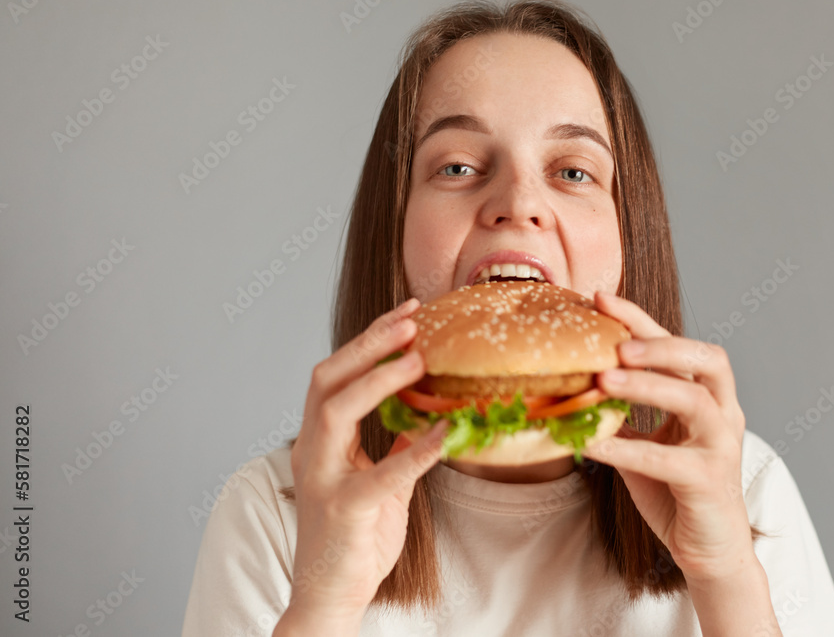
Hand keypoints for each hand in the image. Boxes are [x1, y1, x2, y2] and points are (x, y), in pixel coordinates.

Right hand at [282, 299, 446, 628]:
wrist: (331, 593)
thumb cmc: (354, 536)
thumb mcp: (378, 480)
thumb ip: (393, 446)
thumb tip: (424, 415)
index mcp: (320, 440)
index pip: (336, 375)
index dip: (369, 340)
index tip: (408, 314)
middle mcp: (312, 451)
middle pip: (327, 379)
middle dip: (368, 343)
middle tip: (411, 320)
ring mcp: (322, 478)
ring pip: (336, 410)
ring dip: (378, 379)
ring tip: (418, 358)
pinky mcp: (343, 508)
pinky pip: (381, 472)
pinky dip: (416, 449)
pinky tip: (447, 433)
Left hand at [583, 292, 753, 582]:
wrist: (707, 549)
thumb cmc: (674, 491)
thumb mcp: (645, 443)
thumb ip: (622, 415)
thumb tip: (571, 386)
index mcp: (708, 396)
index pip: (677, 345)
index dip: (641, 319)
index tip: (600, 299)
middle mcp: (724, 413)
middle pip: (708, 359)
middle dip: (662, 344)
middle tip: (617, 345)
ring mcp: (722, 446)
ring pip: (695, 400)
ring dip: (648, 386)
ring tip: (604, 381)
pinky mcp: (710, 481)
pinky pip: (668, 459)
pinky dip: (627, 449)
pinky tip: (591, 444)